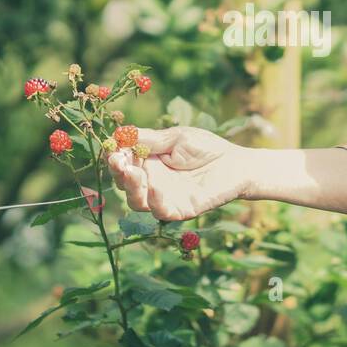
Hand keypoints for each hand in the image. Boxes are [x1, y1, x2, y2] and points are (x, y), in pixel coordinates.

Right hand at [106, 126, 252, 220]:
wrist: (235, 163)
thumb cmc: (206, 148)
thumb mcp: (175, 138)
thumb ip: (150, 140)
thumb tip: (122, 135)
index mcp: (147, 163)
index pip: (123, 163)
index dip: (115, 157)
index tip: (111, 150)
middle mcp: (151, 183)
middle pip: (125, 184)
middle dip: (118, 173)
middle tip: (118, 161)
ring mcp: (164, 198)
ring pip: (137, 202)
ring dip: (132, 188)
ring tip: (133, 172)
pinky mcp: (180, 210)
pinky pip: (161, 211)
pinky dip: (155, 200)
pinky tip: (155, 185)